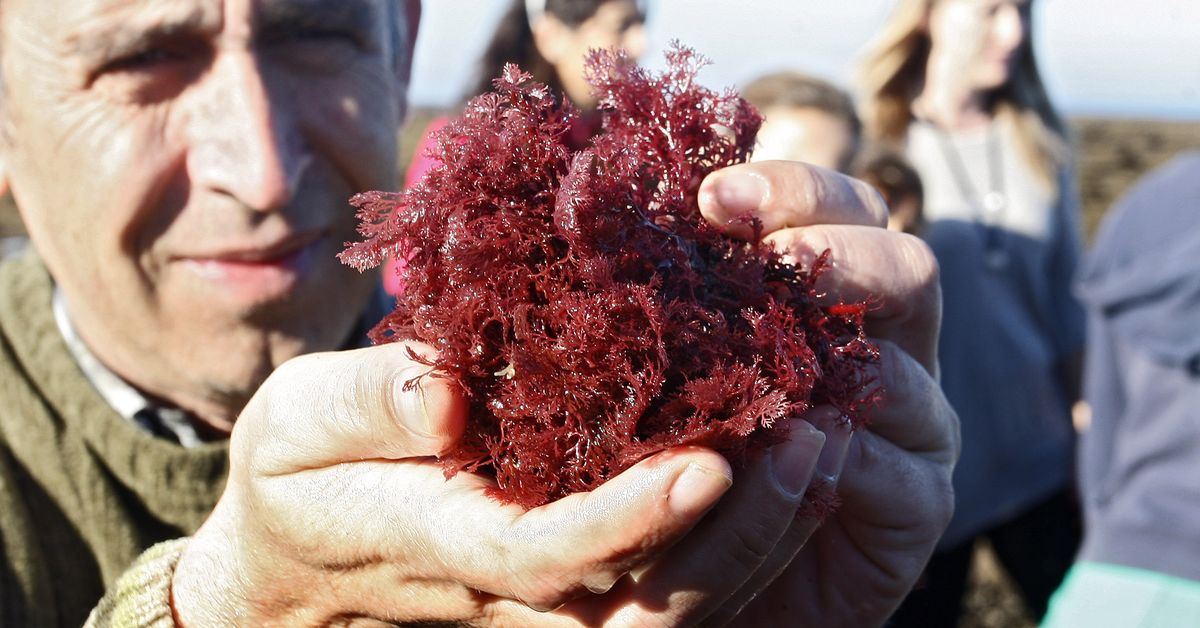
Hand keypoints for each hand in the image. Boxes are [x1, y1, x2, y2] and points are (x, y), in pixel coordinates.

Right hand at [171, 342, 827, 625]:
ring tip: (828, 441)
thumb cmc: (300, 477)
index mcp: (447, 546)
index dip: (632, 520)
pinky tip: (796, 462)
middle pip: (652, 603)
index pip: (552, 556)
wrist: (303, 553)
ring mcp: (560, 598)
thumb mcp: (296, 423)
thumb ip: (366, 405)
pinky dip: (751, 535)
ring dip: (768, 536)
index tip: (708, 461)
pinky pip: (683, 582)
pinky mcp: (585, 582)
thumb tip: (446, 394)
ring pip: (685, 605)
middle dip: (744, 534)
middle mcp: (520, 592)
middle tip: (814, 440)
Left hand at [697, 161, 958, 626]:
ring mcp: (915, 429)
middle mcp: (888, 351)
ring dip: (828, 365)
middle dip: (839, 253)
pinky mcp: (917, 507)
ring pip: (900, 370)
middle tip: (764, 262)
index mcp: (834, 301)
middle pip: (906, 267)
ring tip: (756, 366)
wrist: (706, 582)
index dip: (792, 191)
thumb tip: (600, 230)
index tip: (711, 198)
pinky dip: (843, 462)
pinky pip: (898, 474)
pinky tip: (785, 453)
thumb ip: (661, 308)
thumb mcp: (660, 372)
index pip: (841, 214)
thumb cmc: (677, 460)